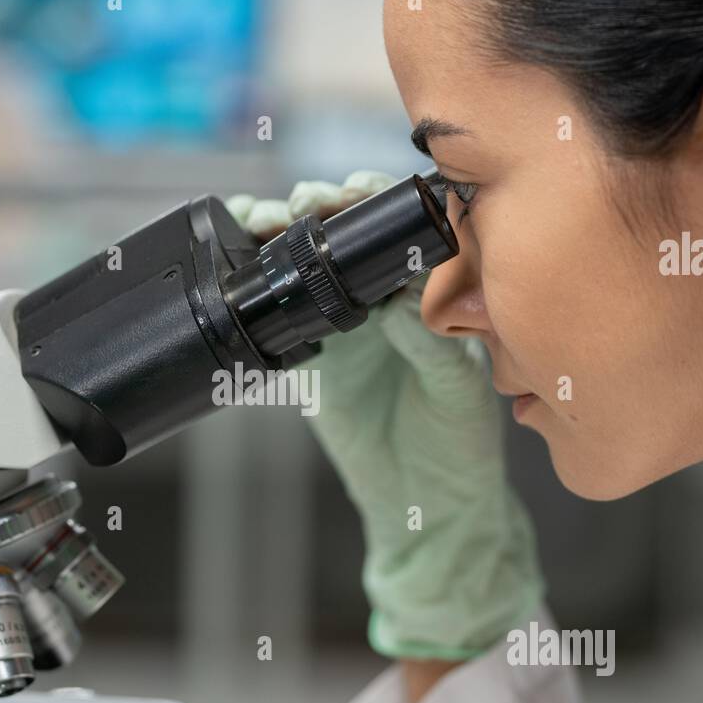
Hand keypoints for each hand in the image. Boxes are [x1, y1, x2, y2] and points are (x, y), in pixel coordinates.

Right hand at [228, 172, 544, 659]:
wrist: (422, 509)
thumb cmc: (461, 445)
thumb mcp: (456, 389)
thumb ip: (430, 343)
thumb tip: (399, 298)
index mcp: (431, 293)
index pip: (402, 227)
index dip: (376, 201)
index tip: (356, 193)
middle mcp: (385, 298)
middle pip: (344, 231)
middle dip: (320, 205)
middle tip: (305, 204)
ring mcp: (343, 325)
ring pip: (305, 261)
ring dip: (279, 230)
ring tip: (263, 219)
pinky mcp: (309, 356)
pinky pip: (279, 311)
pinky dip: (256, 283)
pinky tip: (241, 261)